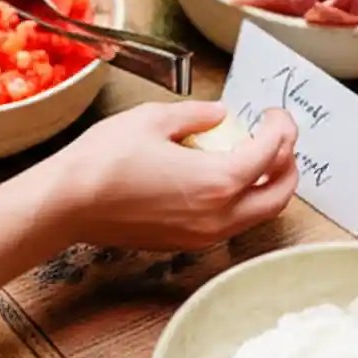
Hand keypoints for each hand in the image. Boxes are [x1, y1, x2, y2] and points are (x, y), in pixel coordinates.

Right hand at [47, 101, 298, 250]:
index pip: (272, 153)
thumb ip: (197, 114)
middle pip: (279, 195)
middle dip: (289, 164)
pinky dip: (240, 201)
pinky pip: (230, 224)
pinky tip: (221, 178)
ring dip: (267, 186)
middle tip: (280, 139)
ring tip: (256, 158)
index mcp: (219, 181)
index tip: (273, 113)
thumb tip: (220, 114)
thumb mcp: (153, 118)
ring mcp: (203, 236)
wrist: (67, 205)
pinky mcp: (185, 243)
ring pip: (258, 215)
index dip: (280, 128)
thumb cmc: (104, 160)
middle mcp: (219, 216)